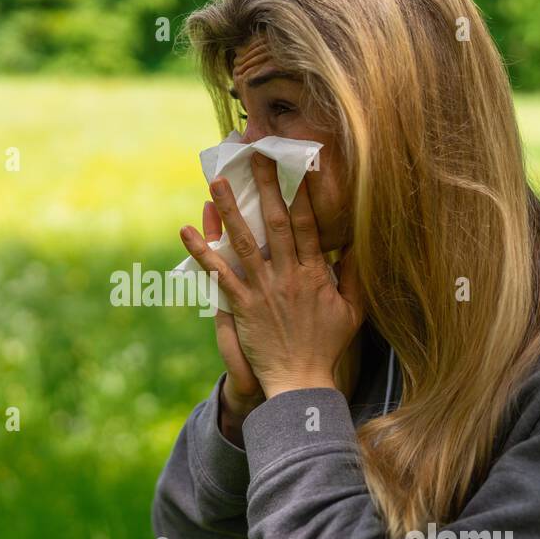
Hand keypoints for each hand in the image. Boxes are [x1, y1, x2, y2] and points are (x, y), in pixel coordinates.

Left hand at [181, 152, 364, 398]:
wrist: (301, 381)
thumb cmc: (326, 347)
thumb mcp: (353, 311)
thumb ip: (352, 277)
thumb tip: (352, 247)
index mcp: (314, 275)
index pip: (309, 226)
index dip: (303, 193)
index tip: (299, 166)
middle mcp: (288, 276)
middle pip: (277, 223)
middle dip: (266, 187)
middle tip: (256, 157)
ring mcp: (263, 290)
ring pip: (245, 241)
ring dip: (229, 209)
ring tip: (215, 182)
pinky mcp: (241, 306)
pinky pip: (219, 274)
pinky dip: (202, 252)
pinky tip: (186, 231)